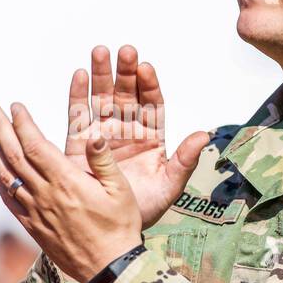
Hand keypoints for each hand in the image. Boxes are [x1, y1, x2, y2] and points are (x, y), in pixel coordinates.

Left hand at [0, 101, 142, 282]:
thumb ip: (104, 161)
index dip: (22, 124)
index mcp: (67, 182)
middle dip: (0, 129)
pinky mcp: (32, 226)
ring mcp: (36, 211)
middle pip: (14, 156)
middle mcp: (46, 195)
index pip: (35, 146)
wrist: (108, 268)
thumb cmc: (119, 228)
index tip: (15, 106)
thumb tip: (94, 134)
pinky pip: (8, 199)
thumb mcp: (121, 191)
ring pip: (7, 175)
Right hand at [64, 45, 209, 229]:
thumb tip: (204, 136)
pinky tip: (80, 75)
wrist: (112, 231)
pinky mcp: (80, 144)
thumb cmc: (143, 209)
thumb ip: (185, 160)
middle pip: (126, 95)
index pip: (151, 105)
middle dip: (125, 73)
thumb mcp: (170, 186)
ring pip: (102, 99)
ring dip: (101, 76)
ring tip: (100, 52)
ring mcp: (102, 135)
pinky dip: (78, 95)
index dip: (149, 86)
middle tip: (124, 51)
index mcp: (150, 138)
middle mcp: (126, 132)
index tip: (146, 68)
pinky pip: (79, 115)